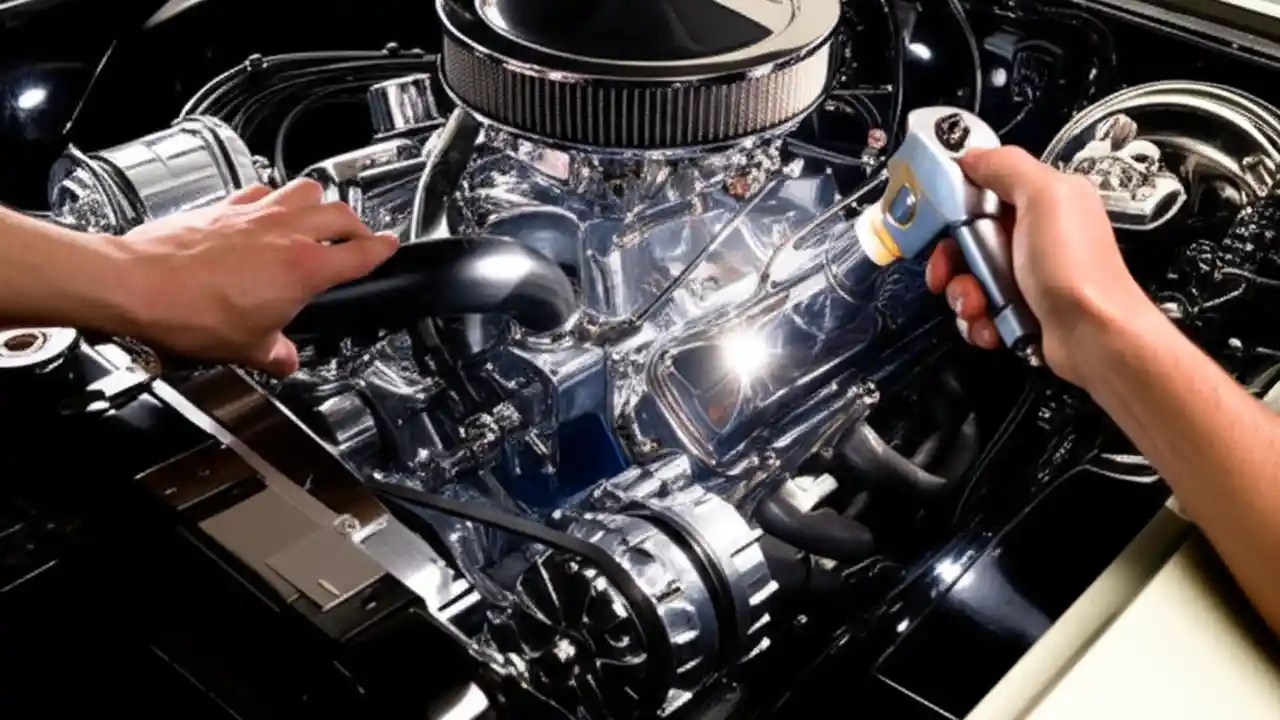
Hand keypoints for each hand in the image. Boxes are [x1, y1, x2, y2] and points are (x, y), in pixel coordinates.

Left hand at [110, 179, 396, 375]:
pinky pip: (264, 190)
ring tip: (321, 216)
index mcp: (306, 269)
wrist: (140, 285)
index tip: (390, 246)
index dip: (384, 250)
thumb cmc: (192, 313)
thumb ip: (276, 353)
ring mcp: (257, 213)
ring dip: (321, 202)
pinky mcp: (227, 205)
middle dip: (359, 226)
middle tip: (360, 238)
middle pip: (343, 214)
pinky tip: (268, 211)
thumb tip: (284, 359)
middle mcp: (288, 233)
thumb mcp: (248, 349)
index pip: (362, 253)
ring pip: (307, 189)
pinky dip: (275, 198)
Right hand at [924, 146, 1150, 385]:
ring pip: (968, 275)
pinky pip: (978, 308)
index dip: (956, 203)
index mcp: (1046, 198)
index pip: (984, 186)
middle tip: (951, 270)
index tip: (944, 219)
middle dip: (952, 258)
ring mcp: (1026, 273)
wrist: (1095, 339)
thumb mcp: (1046, 198)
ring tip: (978, 305)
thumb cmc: (1079, 274)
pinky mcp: (1019, 307)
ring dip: (962, 294)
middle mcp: (1036, 234)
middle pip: (966, 236)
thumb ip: (1007, 166)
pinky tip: (989, 324)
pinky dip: (976, 320)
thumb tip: (973, 155)